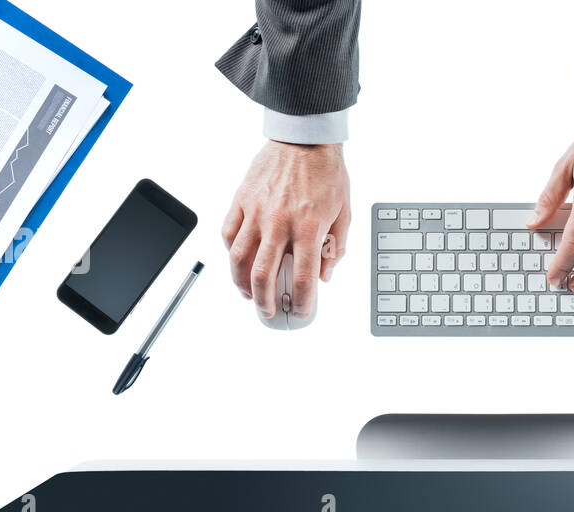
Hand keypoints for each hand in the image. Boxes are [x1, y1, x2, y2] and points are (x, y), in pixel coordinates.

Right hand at [222, 141, 350, 318]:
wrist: (305, 138)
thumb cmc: (326, 172)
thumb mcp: (344, 212)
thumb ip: (335, 247)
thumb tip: (325, 275)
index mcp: (308, 228)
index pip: (304, 278)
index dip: (303, 303)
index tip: (302, 312)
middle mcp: (279, 222)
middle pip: (263, 275)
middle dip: (264, 302)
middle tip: (268, 312)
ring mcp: (256, 211)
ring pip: (239, 259)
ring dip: (241, 283)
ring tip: (247, 294)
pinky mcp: (241, 199)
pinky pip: (229, 232)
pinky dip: (231, 253)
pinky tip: (237, 262)